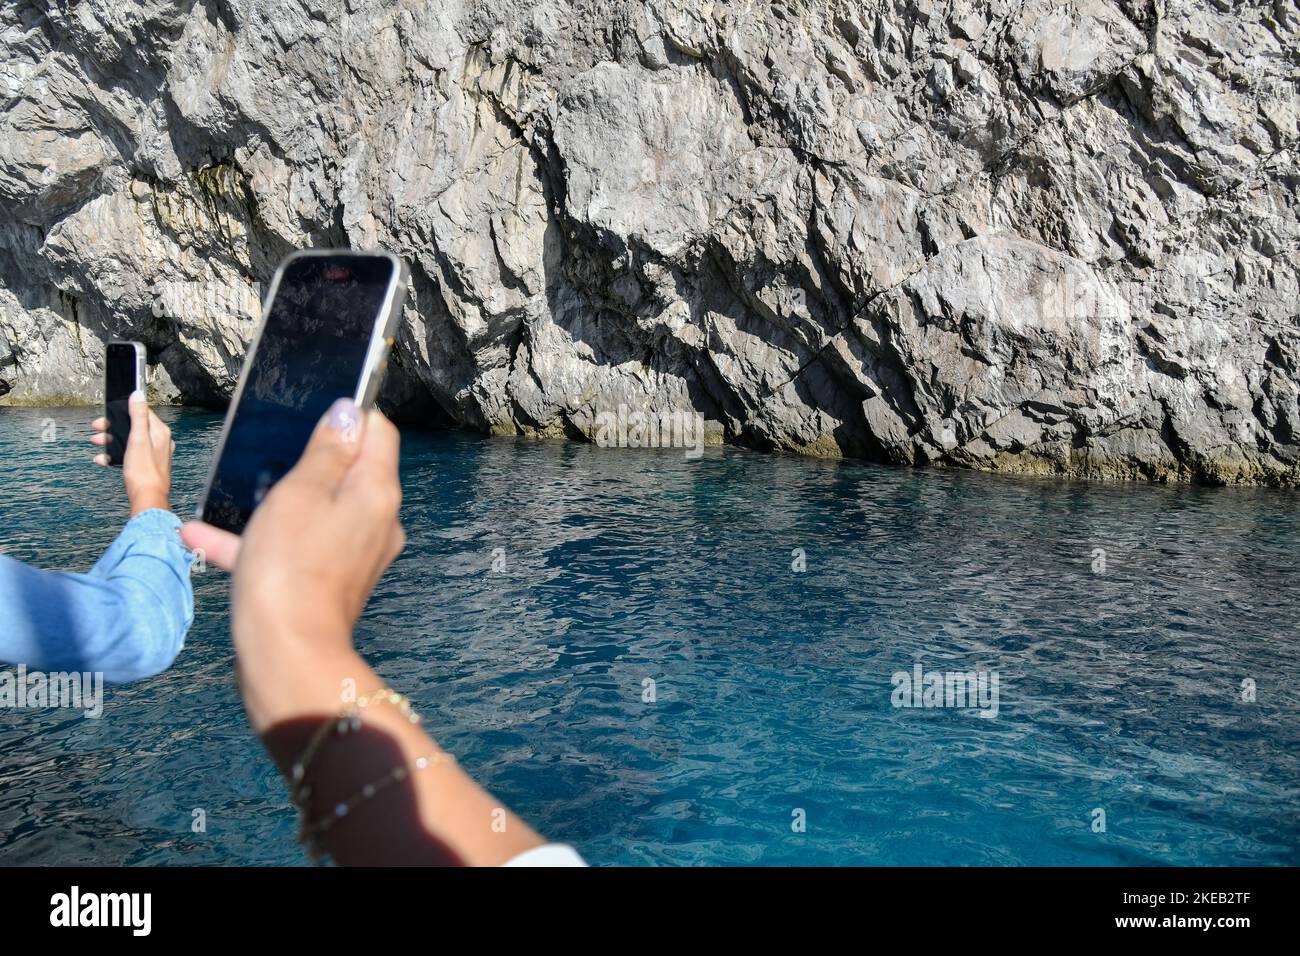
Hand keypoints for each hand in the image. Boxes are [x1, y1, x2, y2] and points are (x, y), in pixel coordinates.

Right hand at [92, 391, 173, 514]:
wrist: (146, 498)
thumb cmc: (144, 472)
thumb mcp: (138, 439)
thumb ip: (138, 415)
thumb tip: (138, 395)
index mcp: (160, 432)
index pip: (142, 412)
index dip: (123, 411)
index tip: (108, 413)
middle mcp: (159, 441)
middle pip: (133, 426)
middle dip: (113, 427)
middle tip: (98, 428)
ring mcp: (152, 454)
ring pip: (128, 441)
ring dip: (110, 441)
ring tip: (98, 443)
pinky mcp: (144, 465)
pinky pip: (127, 455)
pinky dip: (115, 455)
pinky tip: (103, 459)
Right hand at [181, 399, 405, 728]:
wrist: (285, 655)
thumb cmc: (290, 569)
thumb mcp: (301, 492)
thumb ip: (326, 450)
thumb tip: (349, 412)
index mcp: (377, 492)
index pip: (379, 433)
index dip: (349, 415)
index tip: (312, 413)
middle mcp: (376, 522)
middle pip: (349, 471)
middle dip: (306, 460)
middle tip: (266, 455)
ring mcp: (355, 554)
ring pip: (315, 511)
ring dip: (270, 504)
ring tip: (226, 501)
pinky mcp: (330, 581)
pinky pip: (295, 548)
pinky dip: (258, 541)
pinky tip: (205, 539)